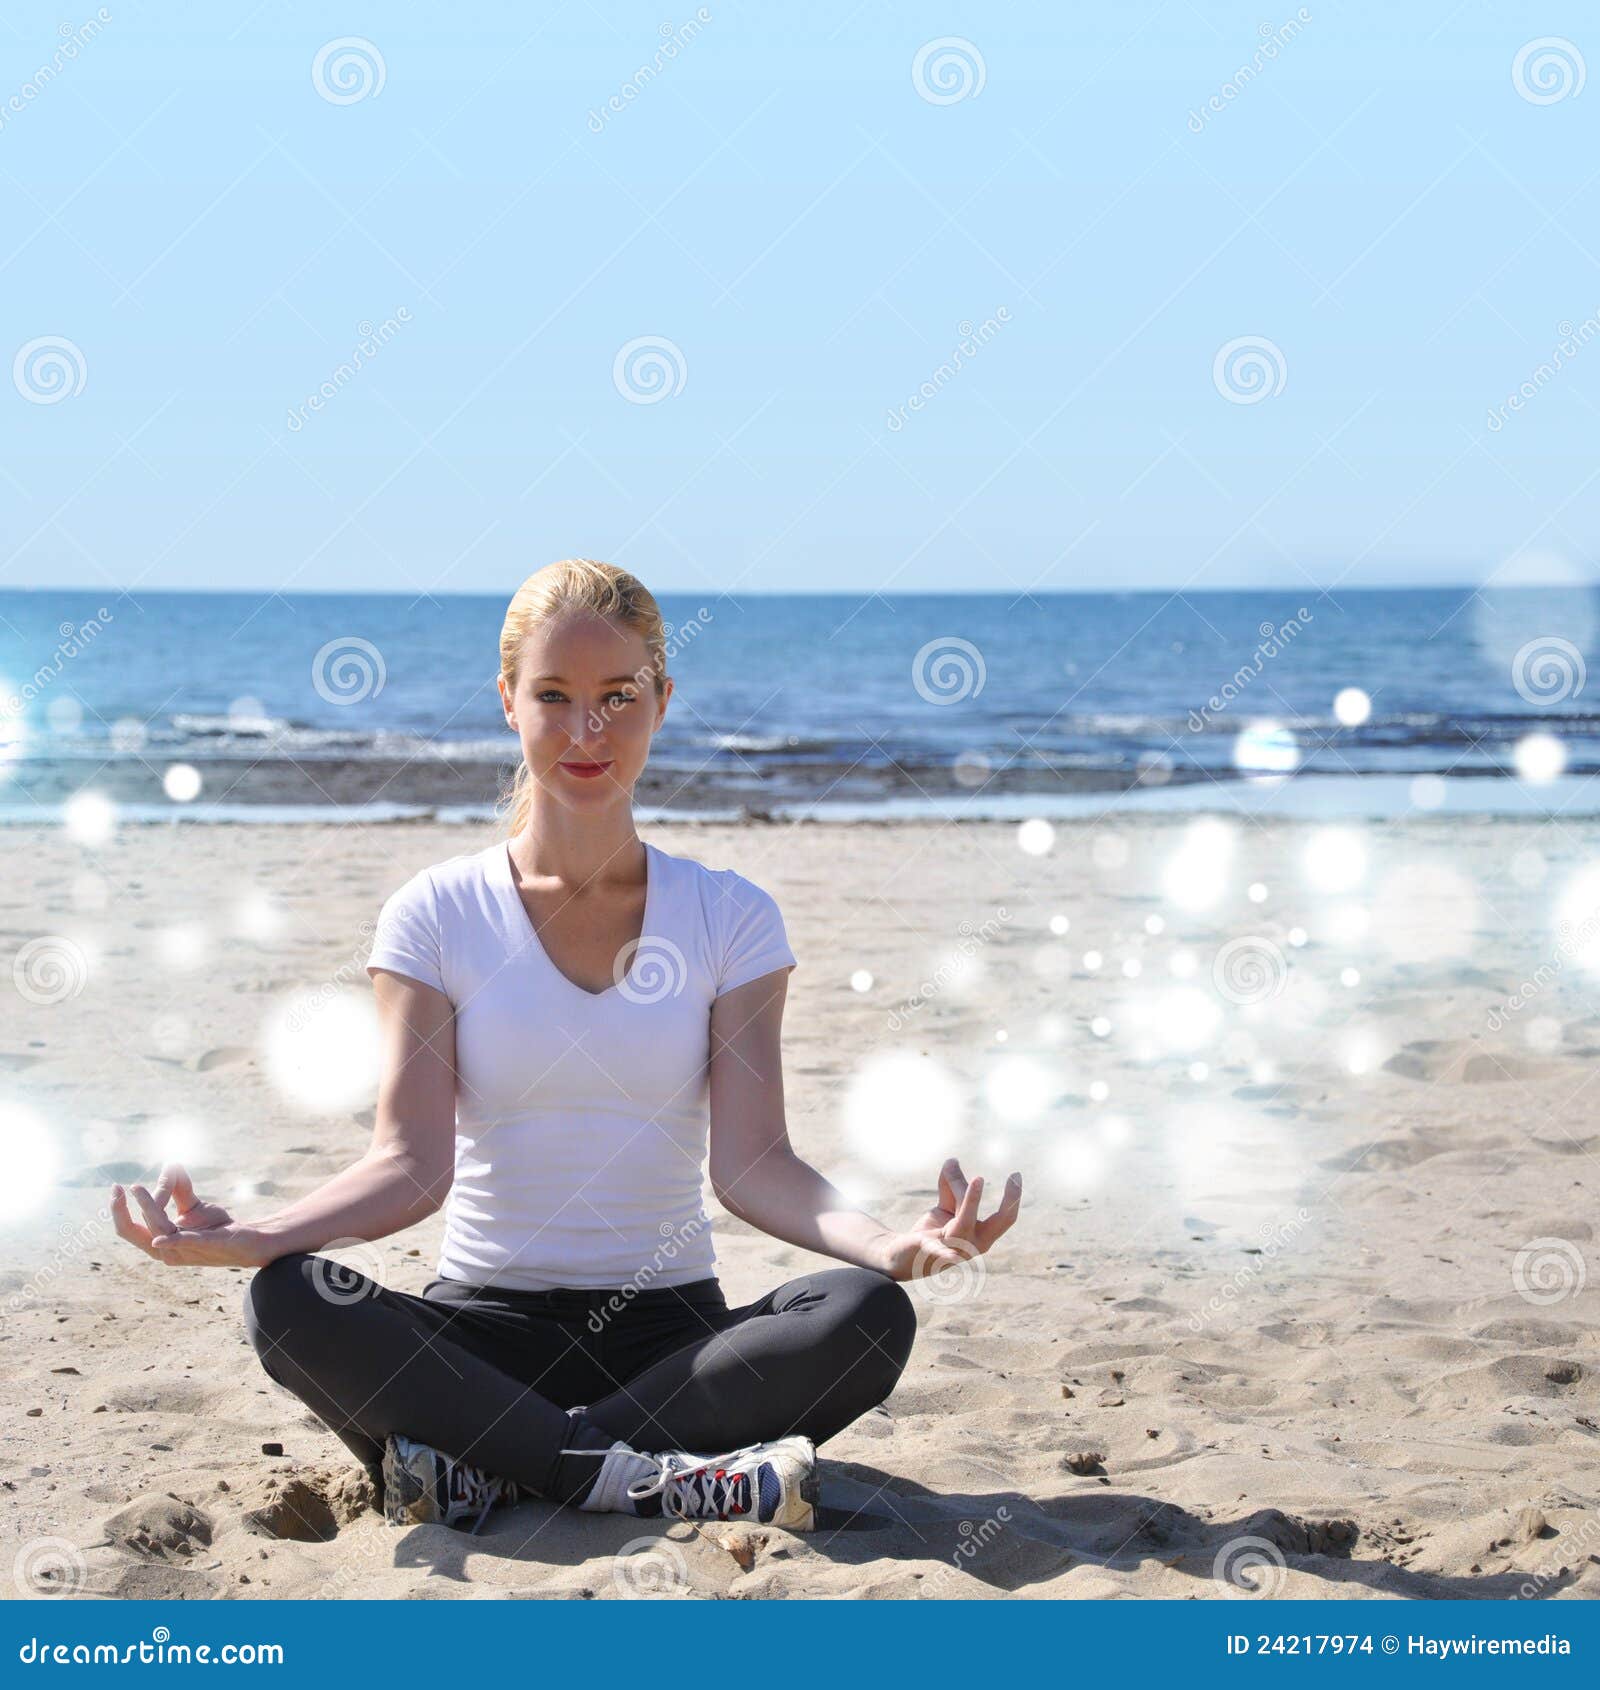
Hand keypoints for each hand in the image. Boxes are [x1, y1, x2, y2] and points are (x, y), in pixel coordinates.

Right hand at [110, 1163, 266, 1268]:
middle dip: (120, 1212)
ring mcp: (183, 1252)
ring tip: (138, 1189)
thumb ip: (179, 1189)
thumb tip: (170, 1164)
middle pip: (132, 1233)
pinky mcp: (204, 1247)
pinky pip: (184, 1244)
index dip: (119, 1210)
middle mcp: (165, 1252)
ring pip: (157, 1230)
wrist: (247, 1242)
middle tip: (117, 1190)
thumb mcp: (193, 1206)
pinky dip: (171, 1241)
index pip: (128, 1229)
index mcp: (159, 1242)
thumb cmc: (216, 1228)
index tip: (117, 1187)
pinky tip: (159, 1239)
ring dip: (147, 1208)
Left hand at [872, 1157, 1022, 1283]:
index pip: (1005, 1217)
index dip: (1013, 1196)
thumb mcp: (946, 1205)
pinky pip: (940, 1250)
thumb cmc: (933, 1231)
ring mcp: (956, 1249)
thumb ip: (952, 1184)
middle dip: (1010, 1200)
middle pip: (1000, 1222)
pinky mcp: (932, 1251)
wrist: (905, 1255)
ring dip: (970, 1199)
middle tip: (1014, 1178)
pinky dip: (945, 1253)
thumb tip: (953, 1160)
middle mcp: (975, 1244)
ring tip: (978, 1179)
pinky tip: (951, 1256)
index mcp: (983, 1234)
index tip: (1017, 1174)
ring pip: (966, 1220)